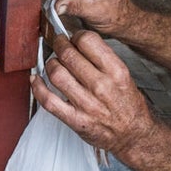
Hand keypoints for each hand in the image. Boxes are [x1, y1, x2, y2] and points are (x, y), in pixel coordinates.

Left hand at [31, 30, 157, 154]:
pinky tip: (36, 80)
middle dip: (59, 45)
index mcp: (116, 71)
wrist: (133, 135)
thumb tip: (79, 42)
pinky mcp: (75, 120)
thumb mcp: (124, 75)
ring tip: (53, 63)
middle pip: (68, 55)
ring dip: (50, 64)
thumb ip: (103, 59)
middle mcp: (101, 86)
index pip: (88, 41)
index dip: (76, 35)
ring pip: (56, 74)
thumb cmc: (128, 105)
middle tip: (59, 45)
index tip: (73, 38)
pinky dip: (38, 88)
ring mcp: (87, 104)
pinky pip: (48, 101)